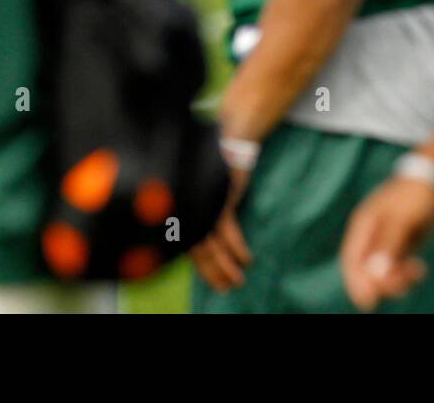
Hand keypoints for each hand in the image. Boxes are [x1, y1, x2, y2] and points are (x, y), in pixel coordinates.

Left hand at [191, 167, 252, 291]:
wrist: (230, 145)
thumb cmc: (219, 170)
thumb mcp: (211, 196)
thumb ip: (208, 216)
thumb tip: (211, 242)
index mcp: (187, 213)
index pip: (191, 249)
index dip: (204, 270)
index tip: (218, 283)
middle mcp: (192, 213)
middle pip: (200, 252)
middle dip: (214, 273)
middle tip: (228, 288)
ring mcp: (204, 208)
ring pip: (212, 247)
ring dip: (227, 266)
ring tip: (239, 280)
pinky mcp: (218, 202)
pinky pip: (228, 233)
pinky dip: (237, 248)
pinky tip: (247, 259)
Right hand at [340, 175, 433, 310]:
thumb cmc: (419, 194)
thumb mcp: (405, 219)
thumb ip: (389, 245)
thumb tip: (375, 274)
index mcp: (364, 224)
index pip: (352, 261)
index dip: (356, 284)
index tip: (369, 303)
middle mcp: (372, 233)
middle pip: (366, 269)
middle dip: (381, 283)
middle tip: (404, 286)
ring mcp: (386, 239)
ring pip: (383, 271)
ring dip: (396, 279)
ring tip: (417, 272)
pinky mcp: (401, 242)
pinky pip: (397, 266)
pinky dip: (405, 273)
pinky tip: (420, 269)